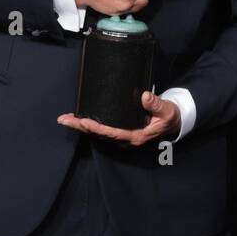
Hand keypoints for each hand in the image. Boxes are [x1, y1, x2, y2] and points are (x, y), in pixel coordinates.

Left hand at [57, 91, 180, 145]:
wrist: (171, 123)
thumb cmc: (168, 117)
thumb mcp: (167, 111)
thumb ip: (157, 104)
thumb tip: (144, 96)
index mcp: (136, 136)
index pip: (113, 133)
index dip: (98, 128)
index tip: (85, 121)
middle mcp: (125, 139)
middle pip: (100, 135)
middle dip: (81, 127)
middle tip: (65, 120)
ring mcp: (121, 136)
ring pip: (98, 133)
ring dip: (81, 127)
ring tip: (65, 119)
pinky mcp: (119, 131)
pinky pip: (101, 130)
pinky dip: (88, 125)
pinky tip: (78, 119)